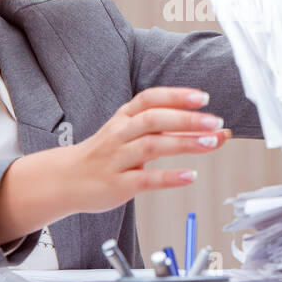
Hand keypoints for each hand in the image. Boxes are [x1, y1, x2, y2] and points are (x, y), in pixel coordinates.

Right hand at [60, 86, 231, 213]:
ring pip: (151, 146)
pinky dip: (169, 177)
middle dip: (186, 119)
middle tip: (215, 122)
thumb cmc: (106, 155)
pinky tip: (190, 176)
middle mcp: (120, 134)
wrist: (66, 180)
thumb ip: (167, 130)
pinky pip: (145, 179)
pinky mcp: (118, 184)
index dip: (176, 96)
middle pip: (153, 119)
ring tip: (211, 143)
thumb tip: (211, 129)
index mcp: (124, 117)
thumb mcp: (129, 133)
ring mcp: (117, 159)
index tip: (202, 97)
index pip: (150, 99)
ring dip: (183, 143)